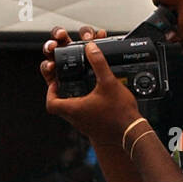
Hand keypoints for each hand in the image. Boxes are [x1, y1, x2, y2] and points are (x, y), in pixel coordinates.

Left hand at [41, 26, 141, 145]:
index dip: (50, 91)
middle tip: (70, 82)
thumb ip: (98, 63)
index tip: (57, 82)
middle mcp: (76, 120)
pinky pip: (83, 117)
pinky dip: (85, 107)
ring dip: (74, 100)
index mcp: (74, 109)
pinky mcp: (93, 129)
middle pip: (60, 107)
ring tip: (84, 88)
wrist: (132, 133)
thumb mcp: (108, 82)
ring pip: (72, 113)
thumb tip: (91, 48)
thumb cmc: (119, 113)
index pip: (51, 103)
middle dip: (63, 93)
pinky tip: (97, 100)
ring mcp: (84, 126)